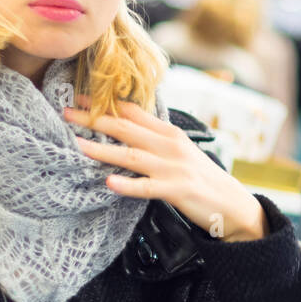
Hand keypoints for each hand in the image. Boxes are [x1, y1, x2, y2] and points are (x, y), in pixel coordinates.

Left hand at [62, 93, 267, 241]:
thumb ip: (156, 138)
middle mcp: (171, 146)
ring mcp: (173, 168)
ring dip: (102, 149)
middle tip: (67, 113)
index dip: (105, 104)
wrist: (233, 204)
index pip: (133, 112)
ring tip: (77, 144)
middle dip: (94, 120)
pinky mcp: (177, 190)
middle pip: (127, 129)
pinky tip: (108, 182)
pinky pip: (147, 187)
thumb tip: (125, 125)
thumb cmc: (202, 178)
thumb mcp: (181, 151)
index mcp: (170, 133)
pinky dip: (127, 185)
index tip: (79, 97)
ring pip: (132, 155)